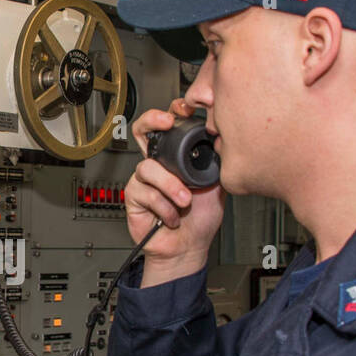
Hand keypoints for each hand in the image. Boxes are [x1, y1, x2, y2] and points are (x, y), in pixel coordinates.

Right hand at [126, 100, 225, 285]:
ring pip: (149, 167)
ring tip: (185, 201)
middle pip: (142, 129)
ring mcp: (144, 180)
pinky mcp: (133, 197)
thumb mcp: (216, 184)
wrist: (188, 247)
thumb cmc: (200, 218)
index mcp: (177, 157)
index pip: (169, 125)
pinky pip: (145, 193)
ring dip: (171, 186)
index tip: (187, 108)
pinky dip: (164, 207)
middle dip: (152, 120)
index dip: (174, 110)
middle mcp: (158, 164)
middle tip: (167, 122)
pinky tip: (172, 216)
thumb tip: (221, 138)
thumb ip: (214, 161)